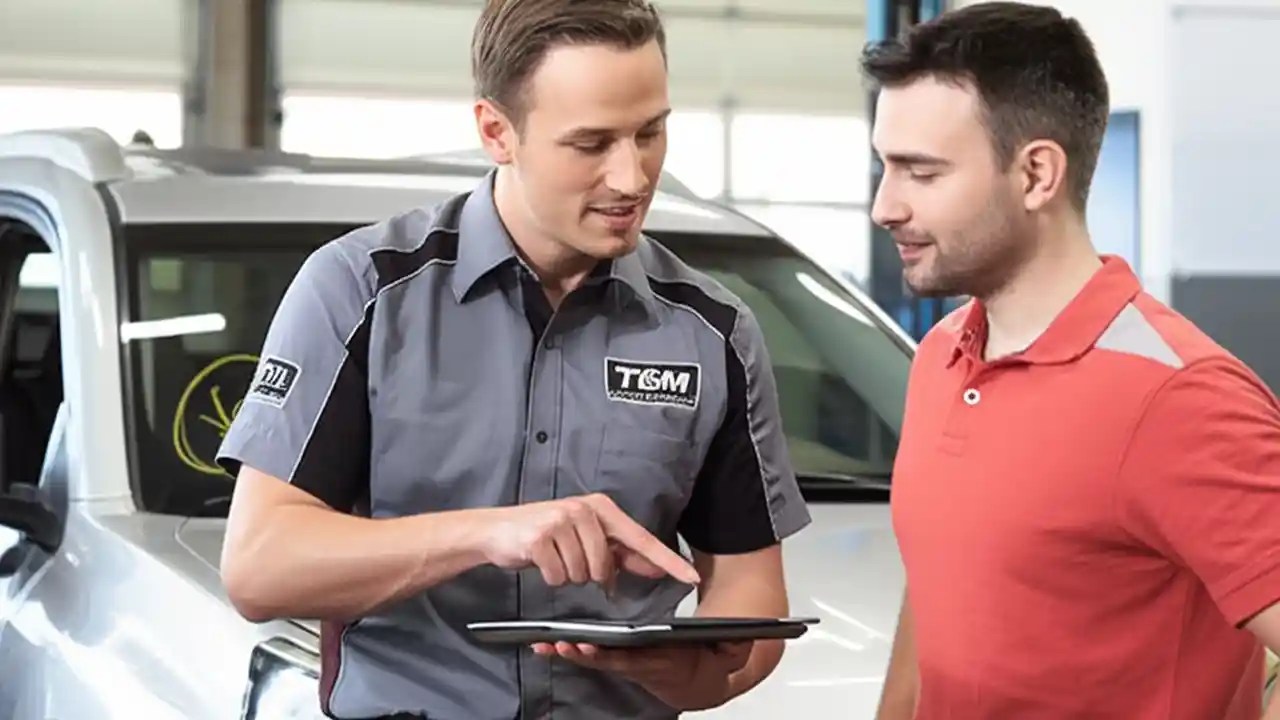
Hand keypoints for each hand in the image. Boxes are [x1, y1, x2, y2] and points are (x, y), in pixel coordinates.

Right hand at [482, 493, 699, 589]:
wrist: (496, 530)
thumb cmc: (546, 535)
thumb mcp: (586, 538)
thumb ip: (621, 552)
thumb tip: (655, 567)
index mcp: (601, 508)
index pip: (642, 539)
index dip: (668, 561)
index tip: (691, 577)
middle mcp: (584, 510)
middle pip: (606, 566)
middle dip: (589, 573)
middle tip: (568, 558)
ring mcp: (561, 521)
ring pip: (582, 574)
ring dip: (567, 575)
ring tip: (553, 557)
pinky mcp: (540, 538)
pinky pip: (559, 577)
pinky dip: (550, 577)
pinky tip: (540, 561)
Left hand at [531, 640, 753, 710]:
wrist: (702, 684)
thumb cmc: (712, 662)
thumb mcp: (731, 654)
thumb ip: (735, 646)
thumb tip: (740, 636)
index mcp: (664, 663)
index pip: (635, 660)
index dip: (613, 656)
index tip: (594, 647)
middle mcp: (640, 666)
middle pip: (608, 662)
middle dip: (584, 655)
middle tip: (562, 644)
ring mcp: (627, 666)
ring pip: (595, 660)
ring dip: (571, 654)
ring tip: (546, 645)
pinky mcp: (617, 661)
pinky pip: (591, 656)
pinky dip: (570, 651)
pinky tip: (546, 645)